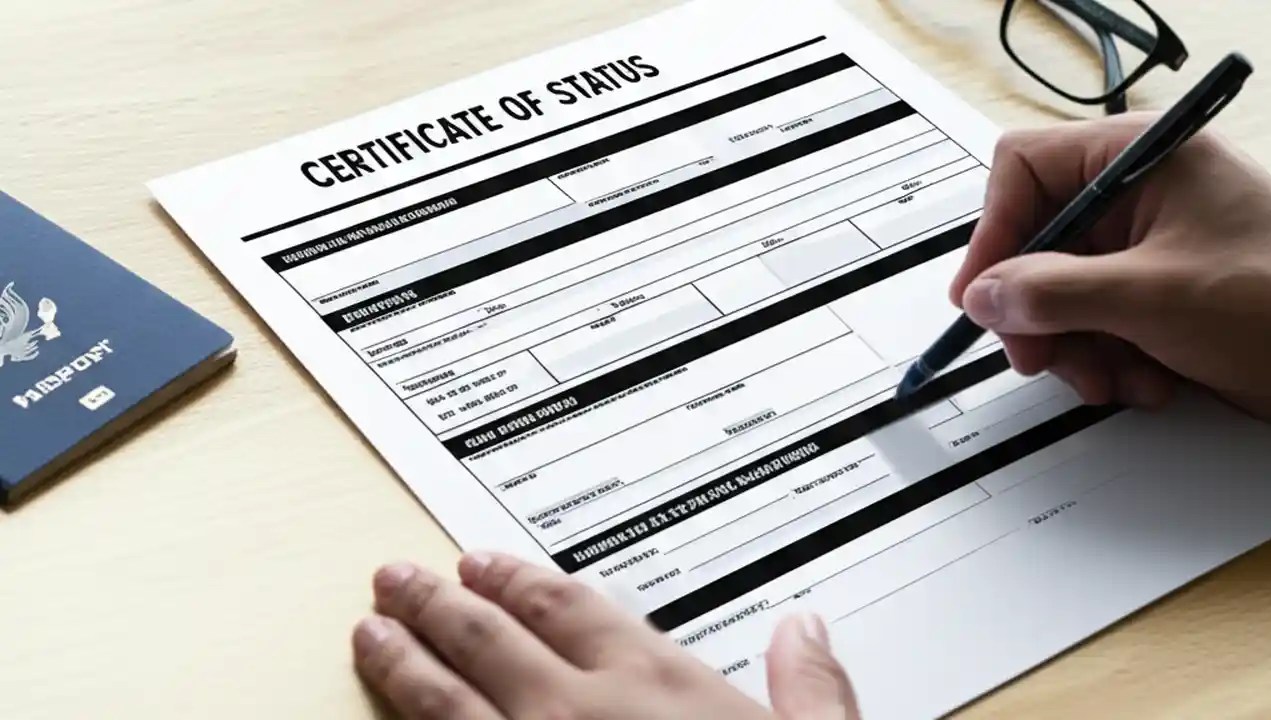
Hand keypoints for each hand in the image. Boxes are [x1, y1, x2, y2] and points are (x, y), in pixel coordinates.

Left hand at [352, 553, 859, 718]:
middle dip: (436, 605)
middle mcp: (576, 713)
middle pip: (486, 637)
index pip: (564, 606)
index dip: (514, 578)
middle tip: (398, 583)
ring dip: (402, 662)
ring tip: (371, 637)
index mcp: (652, 683)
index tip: (479, 564)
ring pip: (443, 699)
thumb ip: (809, 691)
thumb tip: (805, 633)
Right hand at [951, 113, 1270, 421]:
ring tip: (1111, 377)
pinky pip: (1092, 324)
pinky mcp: (1155, 296)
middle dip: (1037, 310)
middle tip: (1036, 353)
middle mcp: (1138, 196)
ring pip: (1057, 294)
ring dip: (1074, 348)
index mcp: (1141, 157)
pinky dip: (1104, 360)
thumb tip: (985, 295)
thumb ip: (1053, 292)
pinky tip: (1142, 380)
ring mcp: (1146, 248)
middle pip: (1034, 244)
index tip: (983, 290)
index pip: (1024, 170)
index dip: (994, 231)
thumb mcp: (1153, 297)